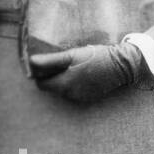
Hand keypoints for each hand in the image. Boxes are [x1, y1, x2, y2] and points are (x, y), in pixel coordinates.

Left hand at [29, 42, 152, 103]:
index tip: (45, 63)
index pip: (41, 84)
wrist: (122, 65)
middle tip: (59, 61)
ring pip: (63, 89)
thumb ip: (50, 61)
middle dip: (52, 76)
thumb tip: (31, 62)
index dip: (40, 73)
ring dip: (63, 79)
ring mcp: (80, 98)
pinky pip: (74, 91)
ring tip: (72, 65)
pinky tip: (82, 72)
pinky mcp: (89, 97)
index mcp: (64, 85)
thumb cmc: (96, 57)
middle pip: (52, 87)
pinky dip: (74, 83)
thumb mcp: (72, 55)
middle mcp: (70, 95)